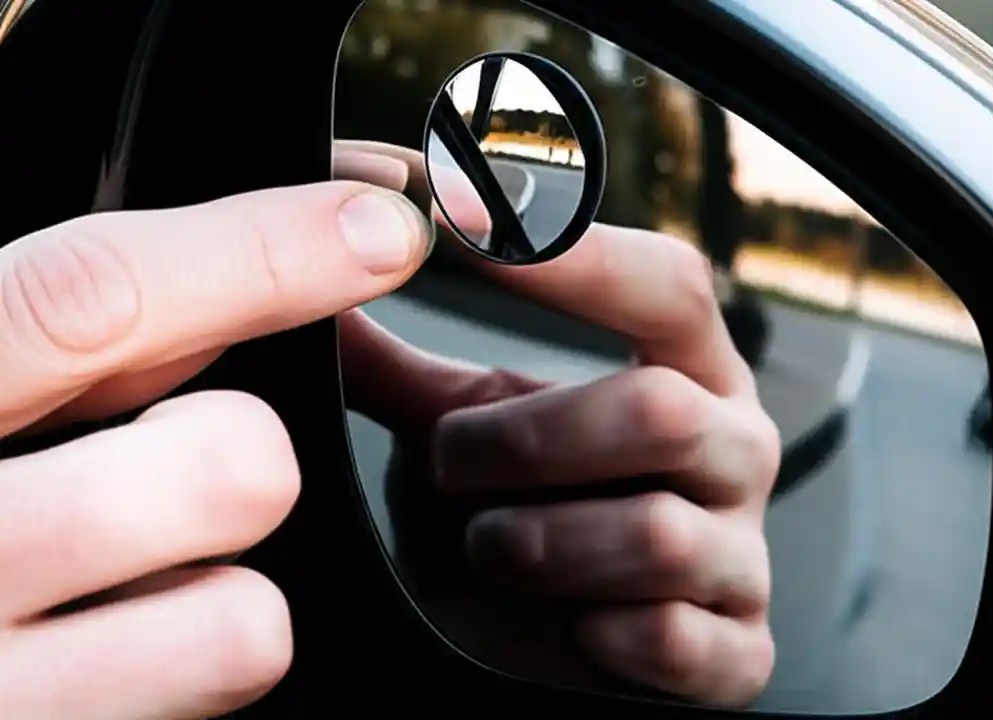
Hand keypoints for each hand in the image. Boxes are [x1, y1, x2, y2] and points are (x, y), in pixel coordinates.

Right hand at [0, 180, 431, 717]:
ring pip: (248, 623)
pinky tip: (108, 650)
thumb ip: (70, 323)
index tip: (372, 230)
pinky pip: (208, 705)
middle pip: (228, 469)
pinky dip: (186, 672)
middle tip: (165, 461)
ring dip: (221, 587)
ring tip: (129, 579)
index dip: (260, 252)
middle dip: (238, 450)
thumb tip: (265, 266)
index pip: (91, 303)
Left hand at [338, 141, 781, 707]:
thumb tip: (311, 289)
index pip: (667, 284)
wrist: (543, 646)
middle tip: (448, 462)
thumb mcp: (467, 428)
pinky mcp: (738, 653)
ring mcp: (744, 553)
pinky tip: (565, 625)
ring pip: (656, 534)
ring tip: (490, 550)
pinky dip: (594, 635)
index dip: (576, 258)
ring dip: (536, 546)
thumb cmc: (519, 508)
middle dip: (524, 441)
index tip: (462, 225)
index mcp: (688, 368)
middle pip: (659, 410)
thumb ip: (403, 367)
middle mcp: (737, 448)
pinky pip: (674, 641)